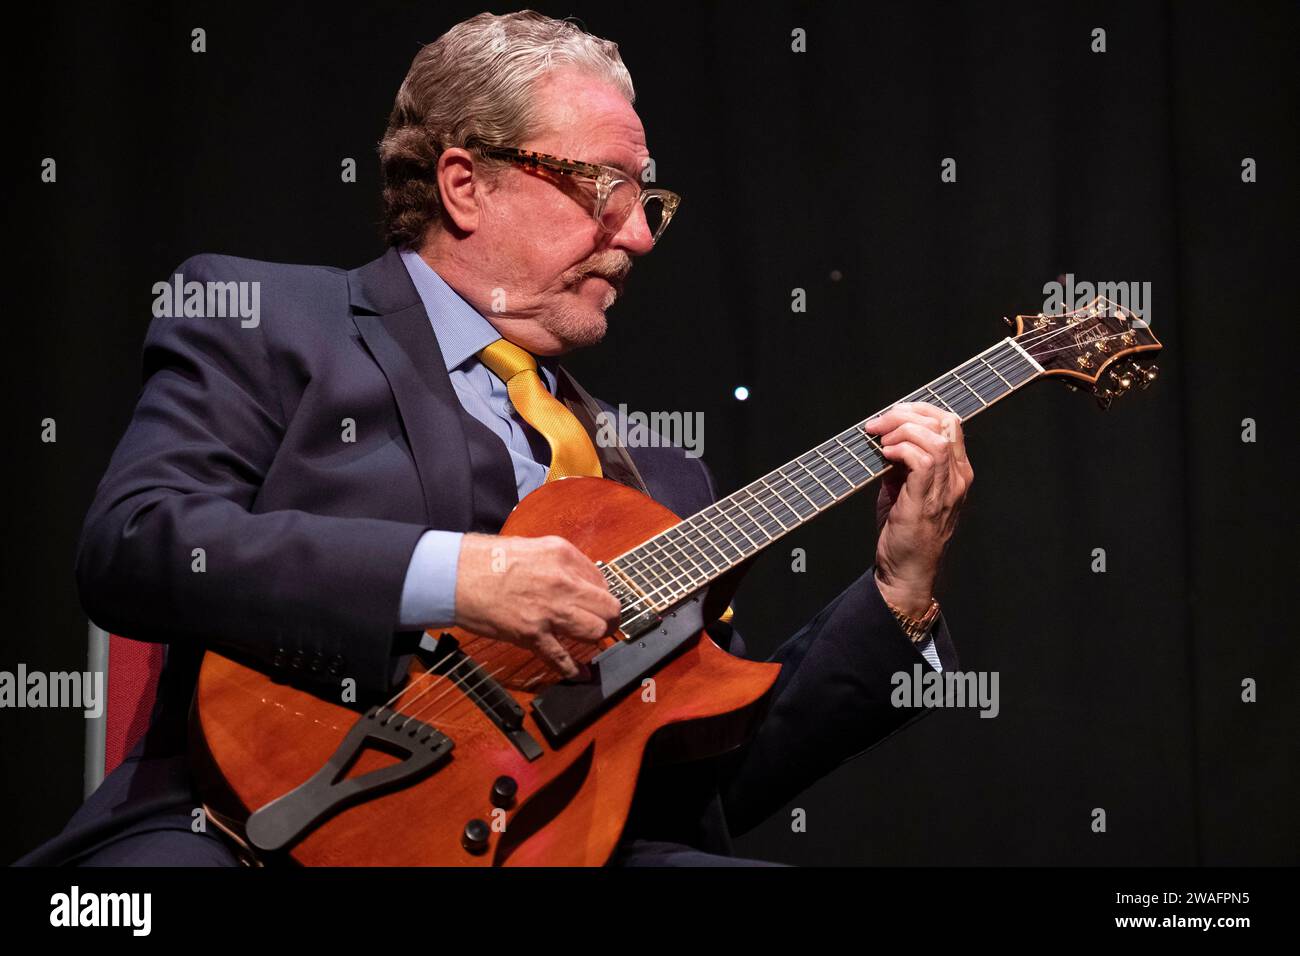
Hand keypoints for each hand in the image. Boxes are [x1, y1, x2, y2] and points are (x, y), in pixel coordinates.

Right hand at [453, 533, 621, 677]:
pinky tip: (581, 674)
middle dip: (609, 617)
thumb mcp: (533, 547)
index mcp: (563, 555)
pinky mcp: (533, 634)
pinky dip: (574, 669)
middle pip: (608, 607)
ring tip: (592, 639)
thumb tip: (577, 581)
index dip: (599, 592)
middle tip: (605, 622)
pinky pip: (562, 657)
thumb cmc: (486, 559)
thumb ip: (559, 563)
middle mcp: (563, 582)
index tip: (595, 600)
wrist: (456, 576)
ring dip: (595, 637)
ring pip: (595, 630)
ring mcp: (550, 610)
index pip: (601, 578)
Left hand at [861, 402, 973, 615]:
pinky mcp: (927, 501)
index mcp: (956, 472)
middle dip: (906, 414)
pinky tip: (884, 456)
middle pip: (945, 422)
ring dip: (902, 431)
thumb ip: (903, 462)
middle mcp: (957, 478)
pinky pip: (922, 460)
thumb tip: (885, 437)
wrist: (906, 573)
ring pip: (935, 437)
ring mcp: (946, 490)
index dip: (919, 409)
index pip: (950, 422)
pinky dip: (901, 450)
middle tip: (878, 426)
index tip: (890, 416)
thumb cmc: (904, 533)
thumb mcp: (906, 488)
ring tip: (881, 443)